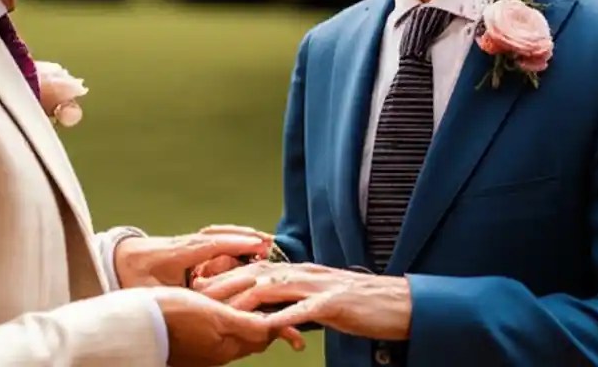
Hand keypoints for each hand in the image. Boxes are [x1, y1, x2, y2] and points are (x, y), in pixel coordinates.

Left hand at [115, 225, 272, 287]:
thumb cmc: (133, 277)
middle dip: (244, 237)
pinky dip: (231, 238)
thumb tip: (201, 305)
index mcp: (177, 252)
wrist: (115, 259)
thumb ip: (177, 296)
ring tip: (263, 241)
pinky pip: (213, 238)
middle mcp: (185, 243)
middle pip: (218, 235)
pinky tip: (245, 244)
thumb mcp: (153, 292)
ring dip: (240, 235)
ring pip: (217, 234)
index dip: (234, 245)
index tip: (256, 245)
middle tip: (268, 243)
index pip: (211, 245)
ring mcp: (186, 242)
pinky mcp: (187, 245)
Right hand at [153, 286, 304, 365]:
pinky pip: (217, 333)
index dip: (279, 322)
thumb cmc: (174, 313)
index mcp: (227, 347)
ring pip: (234, 334)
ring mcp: (204, 352)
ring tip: (251, 297)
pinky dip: (226, 319)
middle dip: (264, 321)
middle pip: (251, 338)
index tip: (291, 312)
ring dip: (245, 317)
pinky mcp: (191, 346)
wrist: (135, 323)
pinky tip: (222, 304)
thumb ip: (245, 323)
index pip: (263, 336)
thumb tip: (274, 329)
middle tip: (274, 302)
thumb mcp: (214, 315)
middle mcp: (218, 354)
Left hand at [194, 261, 413, 340]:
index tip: (202, 284)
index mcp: (299, 272)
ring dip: (247, 298)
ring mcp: (319, 286)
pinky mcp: (335, 303)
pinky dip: (284, 316)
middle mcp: (305, 273)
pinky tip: (267, 326)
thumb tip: (269, 314)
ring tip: (223, 309)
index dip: (228, 274)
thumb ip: (293, 303)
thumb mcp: (318, 303)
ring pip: (276, 286)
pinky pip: (305, 309)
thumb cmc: (358, 307)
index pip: (256, 269)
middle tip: (199, 293)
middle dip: (226, 282)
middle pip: (257, 273)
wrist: (398, 304)